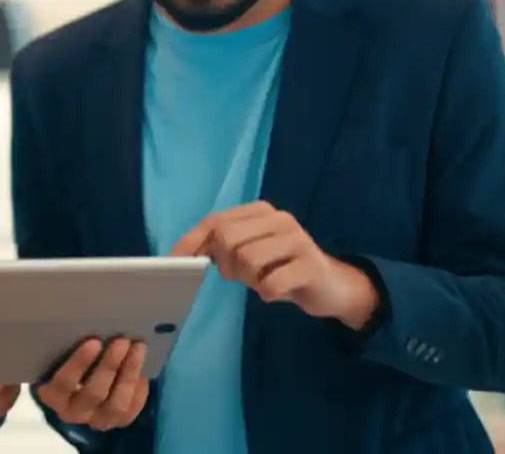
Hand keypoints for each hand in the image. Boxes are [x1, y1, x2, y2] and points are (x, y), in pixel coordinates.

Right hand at [34, 338, 148, 431]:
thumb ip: (64, 345)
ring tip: (138, 348)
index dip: (79, 363)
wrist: (74, 387)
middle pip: (94, 393)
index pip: (64, 383)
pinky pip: (131, 409)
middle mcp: (73, 412)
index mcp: (52, 395)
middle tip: (122, 340)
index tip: (94, 342)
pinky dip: (139, 389)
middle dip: (110, 365)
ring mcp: (96, 420)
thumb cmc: (63, 362)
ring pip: (116, 405)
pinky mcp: (117, 422)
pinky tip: (142, 369)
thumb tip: (78, 318)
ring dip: (129, 374)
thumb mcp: (57, 355)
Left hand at [171, 200, 379, 329]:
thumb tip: (181, 255)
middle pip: (227, 237)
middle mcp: (279, 219)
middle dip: (226, 264)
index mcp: (260, 211)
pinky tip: (276, 291)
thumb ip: (221, 248)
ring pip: (247, 259)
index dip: (191, 242)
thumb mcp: (249, 254)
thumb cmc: (281, 268)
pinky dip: (267, 293)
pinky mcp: (311, 265)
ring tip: (262, 281)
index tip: (173, 262)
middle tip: (240, 276)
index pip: (215, 221)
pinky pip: (271, 283)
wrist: (331, 286)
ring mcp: (297, 239)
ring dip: (248, 280)